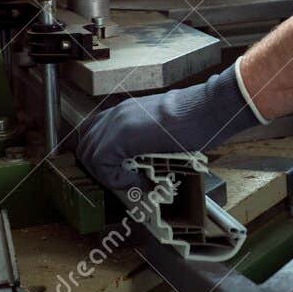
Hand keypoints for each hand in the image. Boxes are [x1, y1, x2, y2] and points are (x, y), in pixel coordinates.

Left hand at [73, 62, 263, 191]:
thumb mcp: (160, 131)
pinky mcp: (123, 134)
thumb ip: (143, 144)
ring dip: (106, 175)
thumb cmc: (194, 120)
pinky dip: (115, 178)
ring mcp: (117, 123)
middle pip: (85, 147)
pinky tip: (137, 181)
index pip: (93, 138)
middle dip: (100, 171)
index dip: (101, 162)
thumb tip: (138, 167)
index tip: (123, 176)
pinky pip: (102, 162)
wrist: (207, 109)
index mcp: (124, 112)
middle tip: (123, 182)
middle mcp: (116, 115)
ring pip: (89, 155)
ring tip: (130, 182)